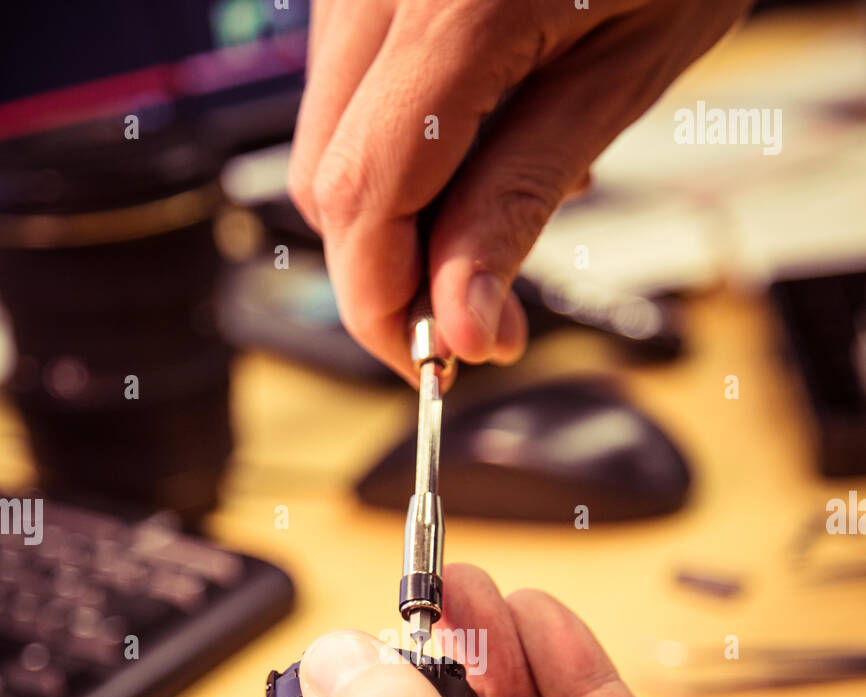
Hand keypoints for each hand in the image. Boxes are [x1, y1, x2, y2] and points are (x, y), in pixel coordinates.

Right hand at [289, 0, 749, 381]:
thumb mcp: (621, 77)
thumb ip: (523, 201)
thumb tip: (461, 328)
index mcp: (451, 5)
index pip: (363, 199)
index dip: (387, 306)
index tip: (437, 368)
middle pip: (325, 184)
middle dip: (387, 276)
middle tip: (474, 318)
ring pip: (325, 147)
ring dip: (393, 217)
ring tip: (495, 204)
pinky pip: (346, 101)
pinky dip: (396, 155)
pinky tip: (473, 144)